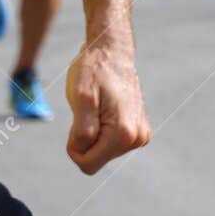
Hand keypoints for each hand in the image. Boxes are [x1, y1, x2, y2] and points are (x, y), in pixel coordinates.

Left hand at [65, 33, 150, 175]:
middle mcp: (137, 139)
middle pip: (94, 161)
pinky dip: (101, 132)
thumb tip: (84, 152)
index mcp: (124, 133)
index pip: (87, 164)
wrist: (112, 51)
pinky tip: (106, 111)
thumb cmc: (93, 71)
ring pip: (101, 154)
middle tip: (88, 112)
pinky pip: (109, 146)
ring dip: (92, 135)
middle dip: (84, 141)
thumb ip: (82, 131)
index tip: (77, 121)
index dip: (74, 146)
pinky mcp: (138, 132)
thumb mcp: (80, 98)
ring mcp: (140, 136)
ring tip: (98, 109)